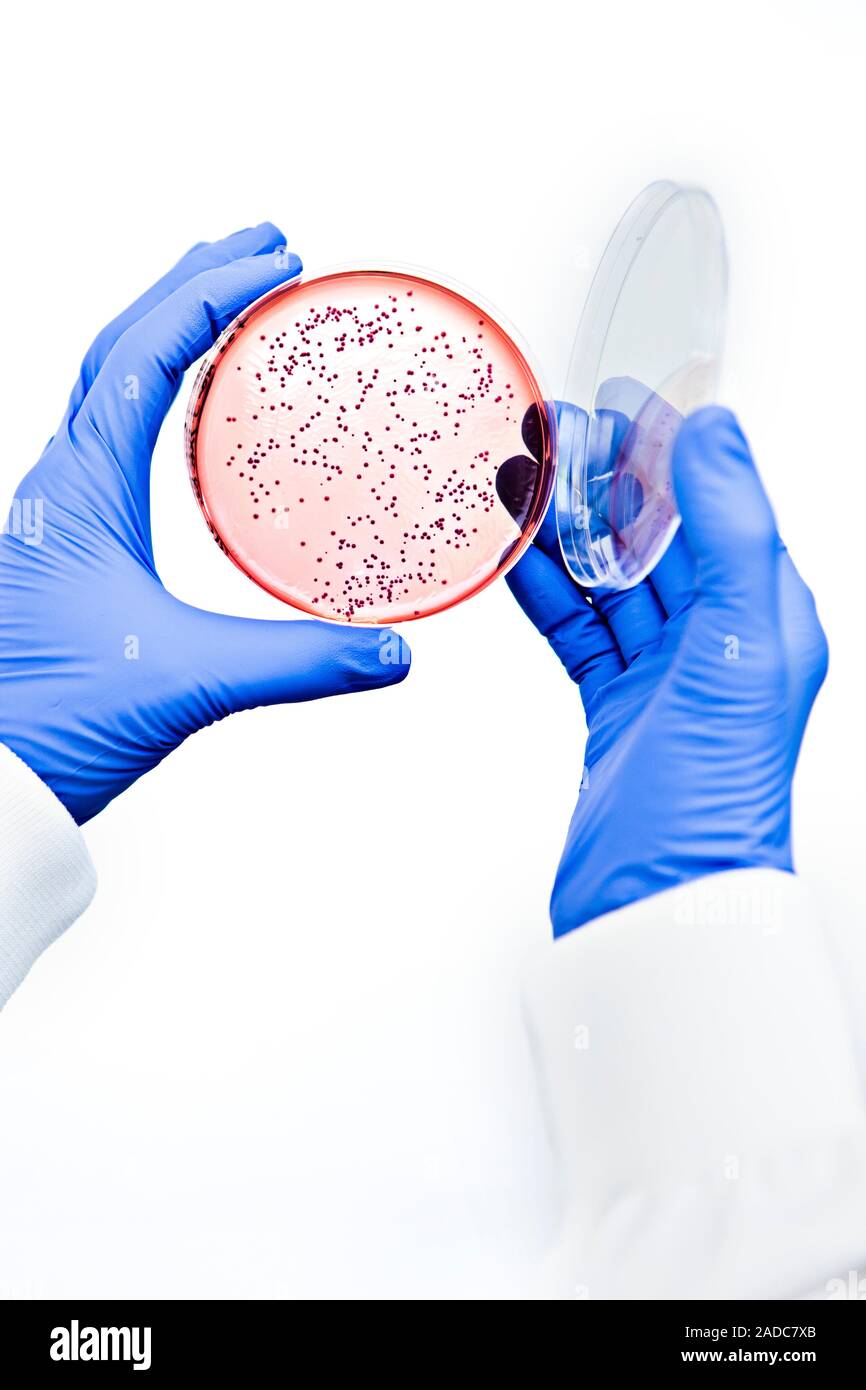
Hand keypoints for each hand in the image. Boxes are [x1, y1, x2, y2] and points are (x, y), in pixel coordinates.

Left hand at [0, 225, 408, 824]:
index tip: (276, 264)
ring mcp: (63, 512)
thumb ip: (298, 660)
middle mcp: (64, 486)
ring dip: (166, 325)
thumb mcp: (188, 681)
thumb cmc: (53, 719)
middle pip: (121, 345)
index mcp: (83, 490)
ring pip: (107, 383)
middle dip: (191, 281)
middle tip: (260, 244)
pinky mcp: (72, 545)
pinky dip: (153, 388)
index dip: (212, 298)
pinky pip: (109, 433)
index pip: (148, 357)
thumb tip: (389, 651)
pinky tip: (186, 408)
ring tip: (224, 294)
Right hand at [504, 403, 827, 933]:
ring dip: (565, 530)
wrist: (657, 906)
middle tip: (550, 434)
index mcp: (764, 613)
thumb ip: (728, 531)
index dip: (667, 447)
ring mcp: (662, 672)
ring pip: (608, 576)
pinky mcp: (613, 704)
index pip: (715, 502)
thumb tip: (714, 431)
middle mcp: (717, 637)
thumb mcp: (736, 645)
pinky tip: (513, 557)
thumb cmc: (711, 801)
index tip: (619, 401)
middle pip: (655, 533)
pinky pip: (576, 627)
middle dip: (603, 481)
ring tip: (521, 482)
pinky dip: (543, 590)